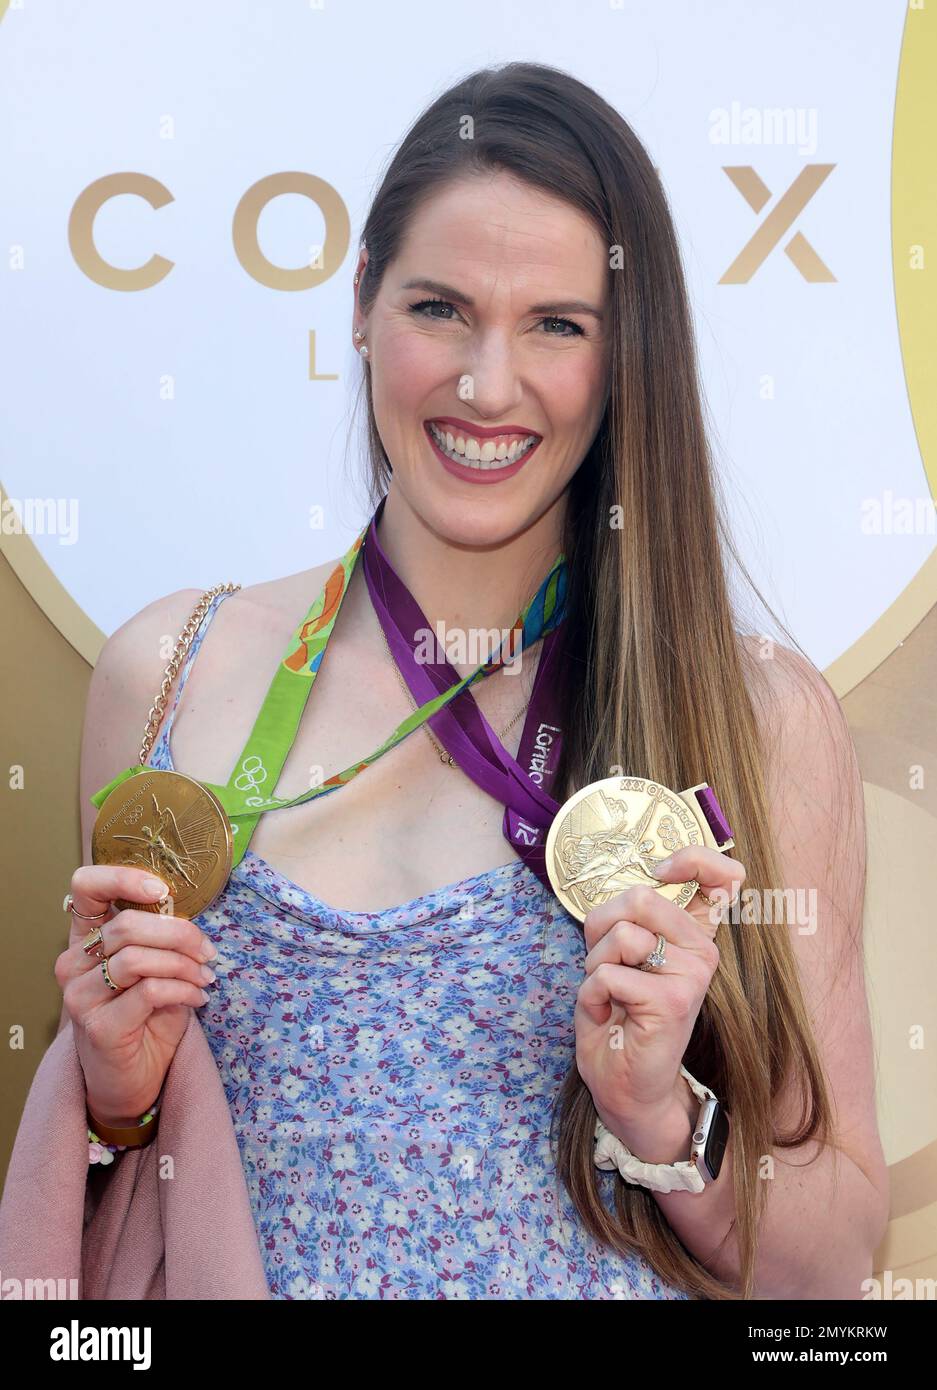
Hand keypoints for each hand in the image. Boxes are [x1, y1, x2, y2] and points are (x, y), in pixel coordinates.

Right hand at [55, 864, 217, 1125]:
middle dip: (180, 934)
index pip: (86, 887)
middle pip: (127, 925)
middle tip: (208, 951)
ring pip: (137, 958)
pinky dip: (183, 990)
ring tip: (205, 978)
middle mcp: (74, 964)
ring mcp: (80, 996)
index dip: (123, 878)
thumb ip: (162, 938)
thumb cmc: (148, 1016)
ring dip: (184, 964)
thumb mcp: (157, 967)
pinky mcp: (98, 1027)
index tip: (161, 891)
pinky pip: (149, 992)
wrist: (135, 1079)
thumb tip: (189, 914)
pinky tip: (198, 999)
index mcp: (86, 938)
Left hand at [574, 845, 744, 1160]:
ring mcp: (694, 975)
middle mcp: (703, 951)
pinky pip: (609, 975)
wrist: (621, 1084)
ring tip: (611, 995)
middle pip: (641, 896)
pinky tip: (611, 1017)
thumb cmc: (616, 1016)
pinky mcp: (674, 1000)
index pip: (723, 877)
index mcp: (693, 936)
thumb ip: (627, 917)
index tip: (661, 871)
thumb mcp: (616, 953)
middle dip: (602, 929)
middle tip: (609, 967)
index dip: (693, 858)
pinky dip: (593, 996)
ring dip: (596, 965)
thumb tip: (639, 883)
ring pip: (622, 935)